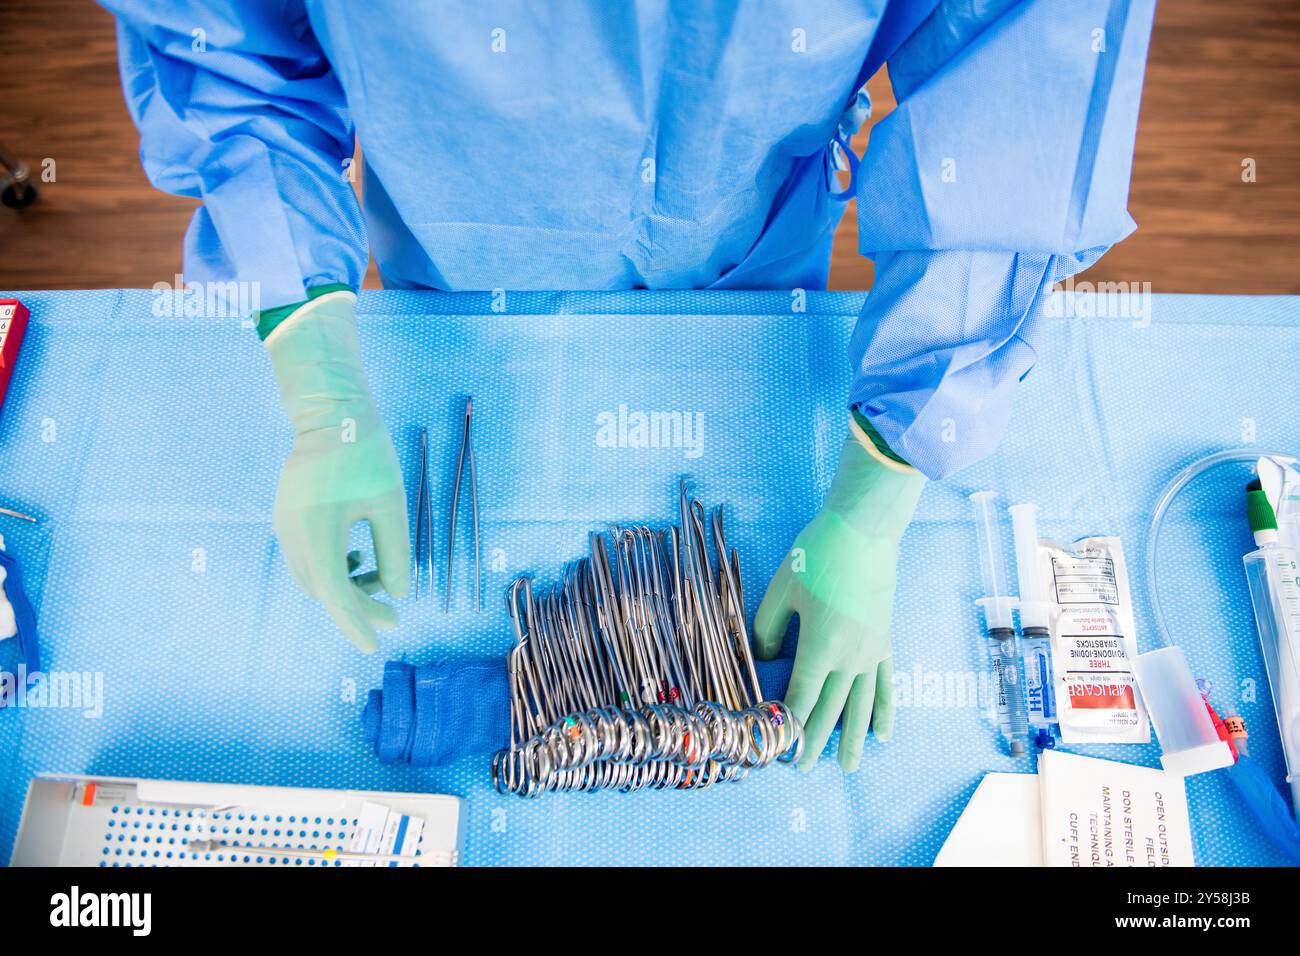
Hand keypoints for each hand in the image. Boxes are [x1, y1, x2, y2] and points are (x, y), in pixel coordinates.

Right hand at [266, 292, 408, 651]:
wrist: (330, 412)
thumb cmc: (367, 453)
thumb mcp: (391, 503)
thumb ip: (396, 551)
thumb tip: (399, 593)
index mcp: (319, 528)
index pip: (335, 592)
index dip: (355, 621)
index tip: (374, 644)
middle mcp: (292, 532)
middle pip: (323, 590)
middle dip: (356, 608)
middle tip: (392, 619)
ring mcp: (283, 526)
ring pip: (313, 578)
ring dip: (344, 589)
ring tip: (380, 585)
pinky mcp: (286, 519)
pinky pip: (308, 560)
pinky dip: (333, 570)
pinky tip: (360, 562)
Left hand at [754, 426, 923, 770]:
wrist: (864, 532)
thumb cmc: (818, 557)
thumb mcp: (782, 591)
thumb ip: (769, 629)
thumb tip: (765, 659)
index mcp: (820, 647)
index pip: (801, 698)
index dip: (788, 726)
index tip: (777, 749)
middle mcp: (849, 658)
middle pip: (830, 709)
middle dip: (813, 741)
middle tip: (801, 770)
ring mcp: (871, 652)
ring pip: (862, 705)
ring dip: (854, 738)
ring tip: (849, 768)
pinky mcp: (884, 641)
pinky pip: (886, 684)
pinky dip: (885, 710)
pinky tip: (883, 733)